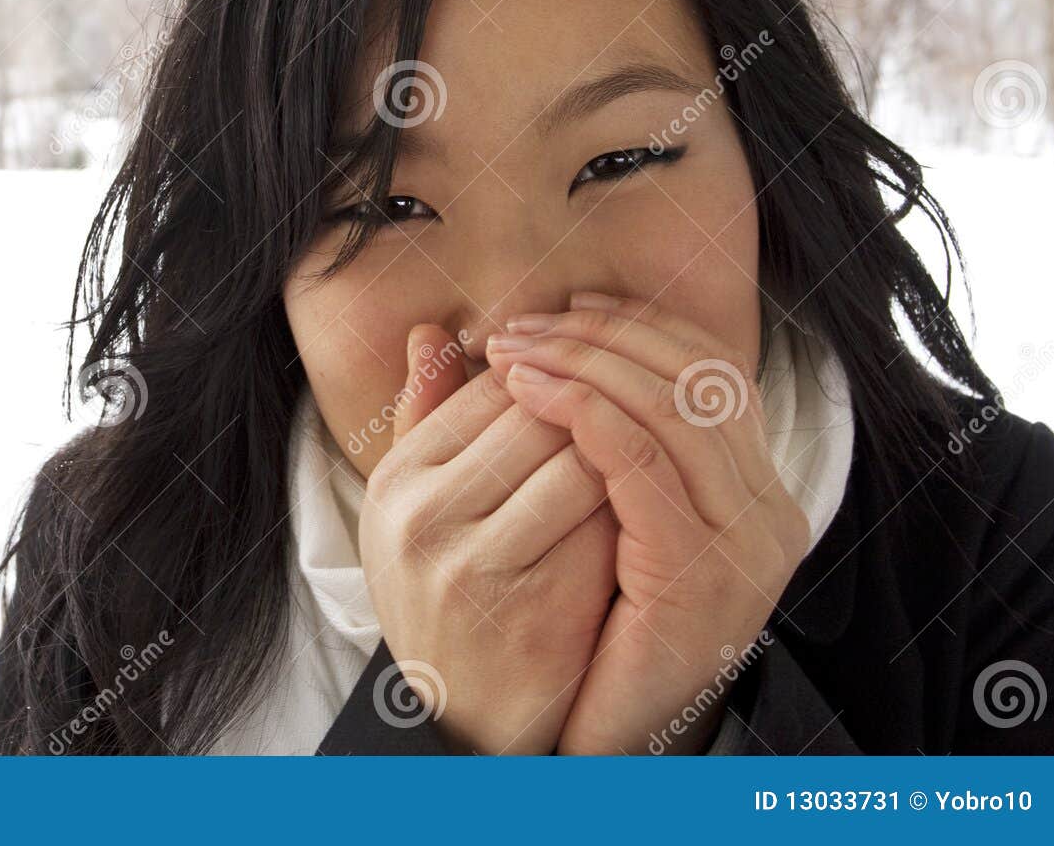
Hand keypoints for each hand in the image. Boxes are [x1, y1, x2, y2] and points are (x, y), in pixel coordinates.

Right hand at [359, 323, 619, 754]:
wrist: (468, 722)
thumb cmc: (448, 596)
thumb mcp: (418, 507)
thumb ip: (427, 416)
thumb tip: (432, 330)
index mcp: (397, 483)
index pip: (492, 386)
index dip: (559, 375)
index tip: (595, 385)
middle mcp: (423, 521)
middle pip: (539, 415)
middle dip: (599, 402)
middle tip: (644, 402)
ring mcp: (475, 568)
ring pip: (582, 462)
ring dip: (629, 448)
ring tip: (656, 445)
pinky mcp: (536, 612)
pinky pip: (607, 528)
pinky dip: (638, 507)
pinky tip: (657, 503)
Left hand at [484, 293, 809, 754]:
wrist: (606, 735)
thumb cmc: (595, 622)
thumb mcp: (597, 517)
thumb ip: (584, 435)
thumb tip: (520, 345)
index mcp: (753, 492)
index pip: (712, 373)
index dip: (642, 327)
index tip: (571, 304)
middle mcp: (767, 513)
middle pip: (695, 380)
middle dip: (603, 337)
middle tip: (525, 324)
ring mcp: (743, 547)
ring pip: (671, 411)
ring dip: (584, 365)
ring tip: (512, 351)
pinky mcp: (701, 576)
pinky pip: (644, 469)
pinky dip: (587, 417)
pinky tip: (532, 395)